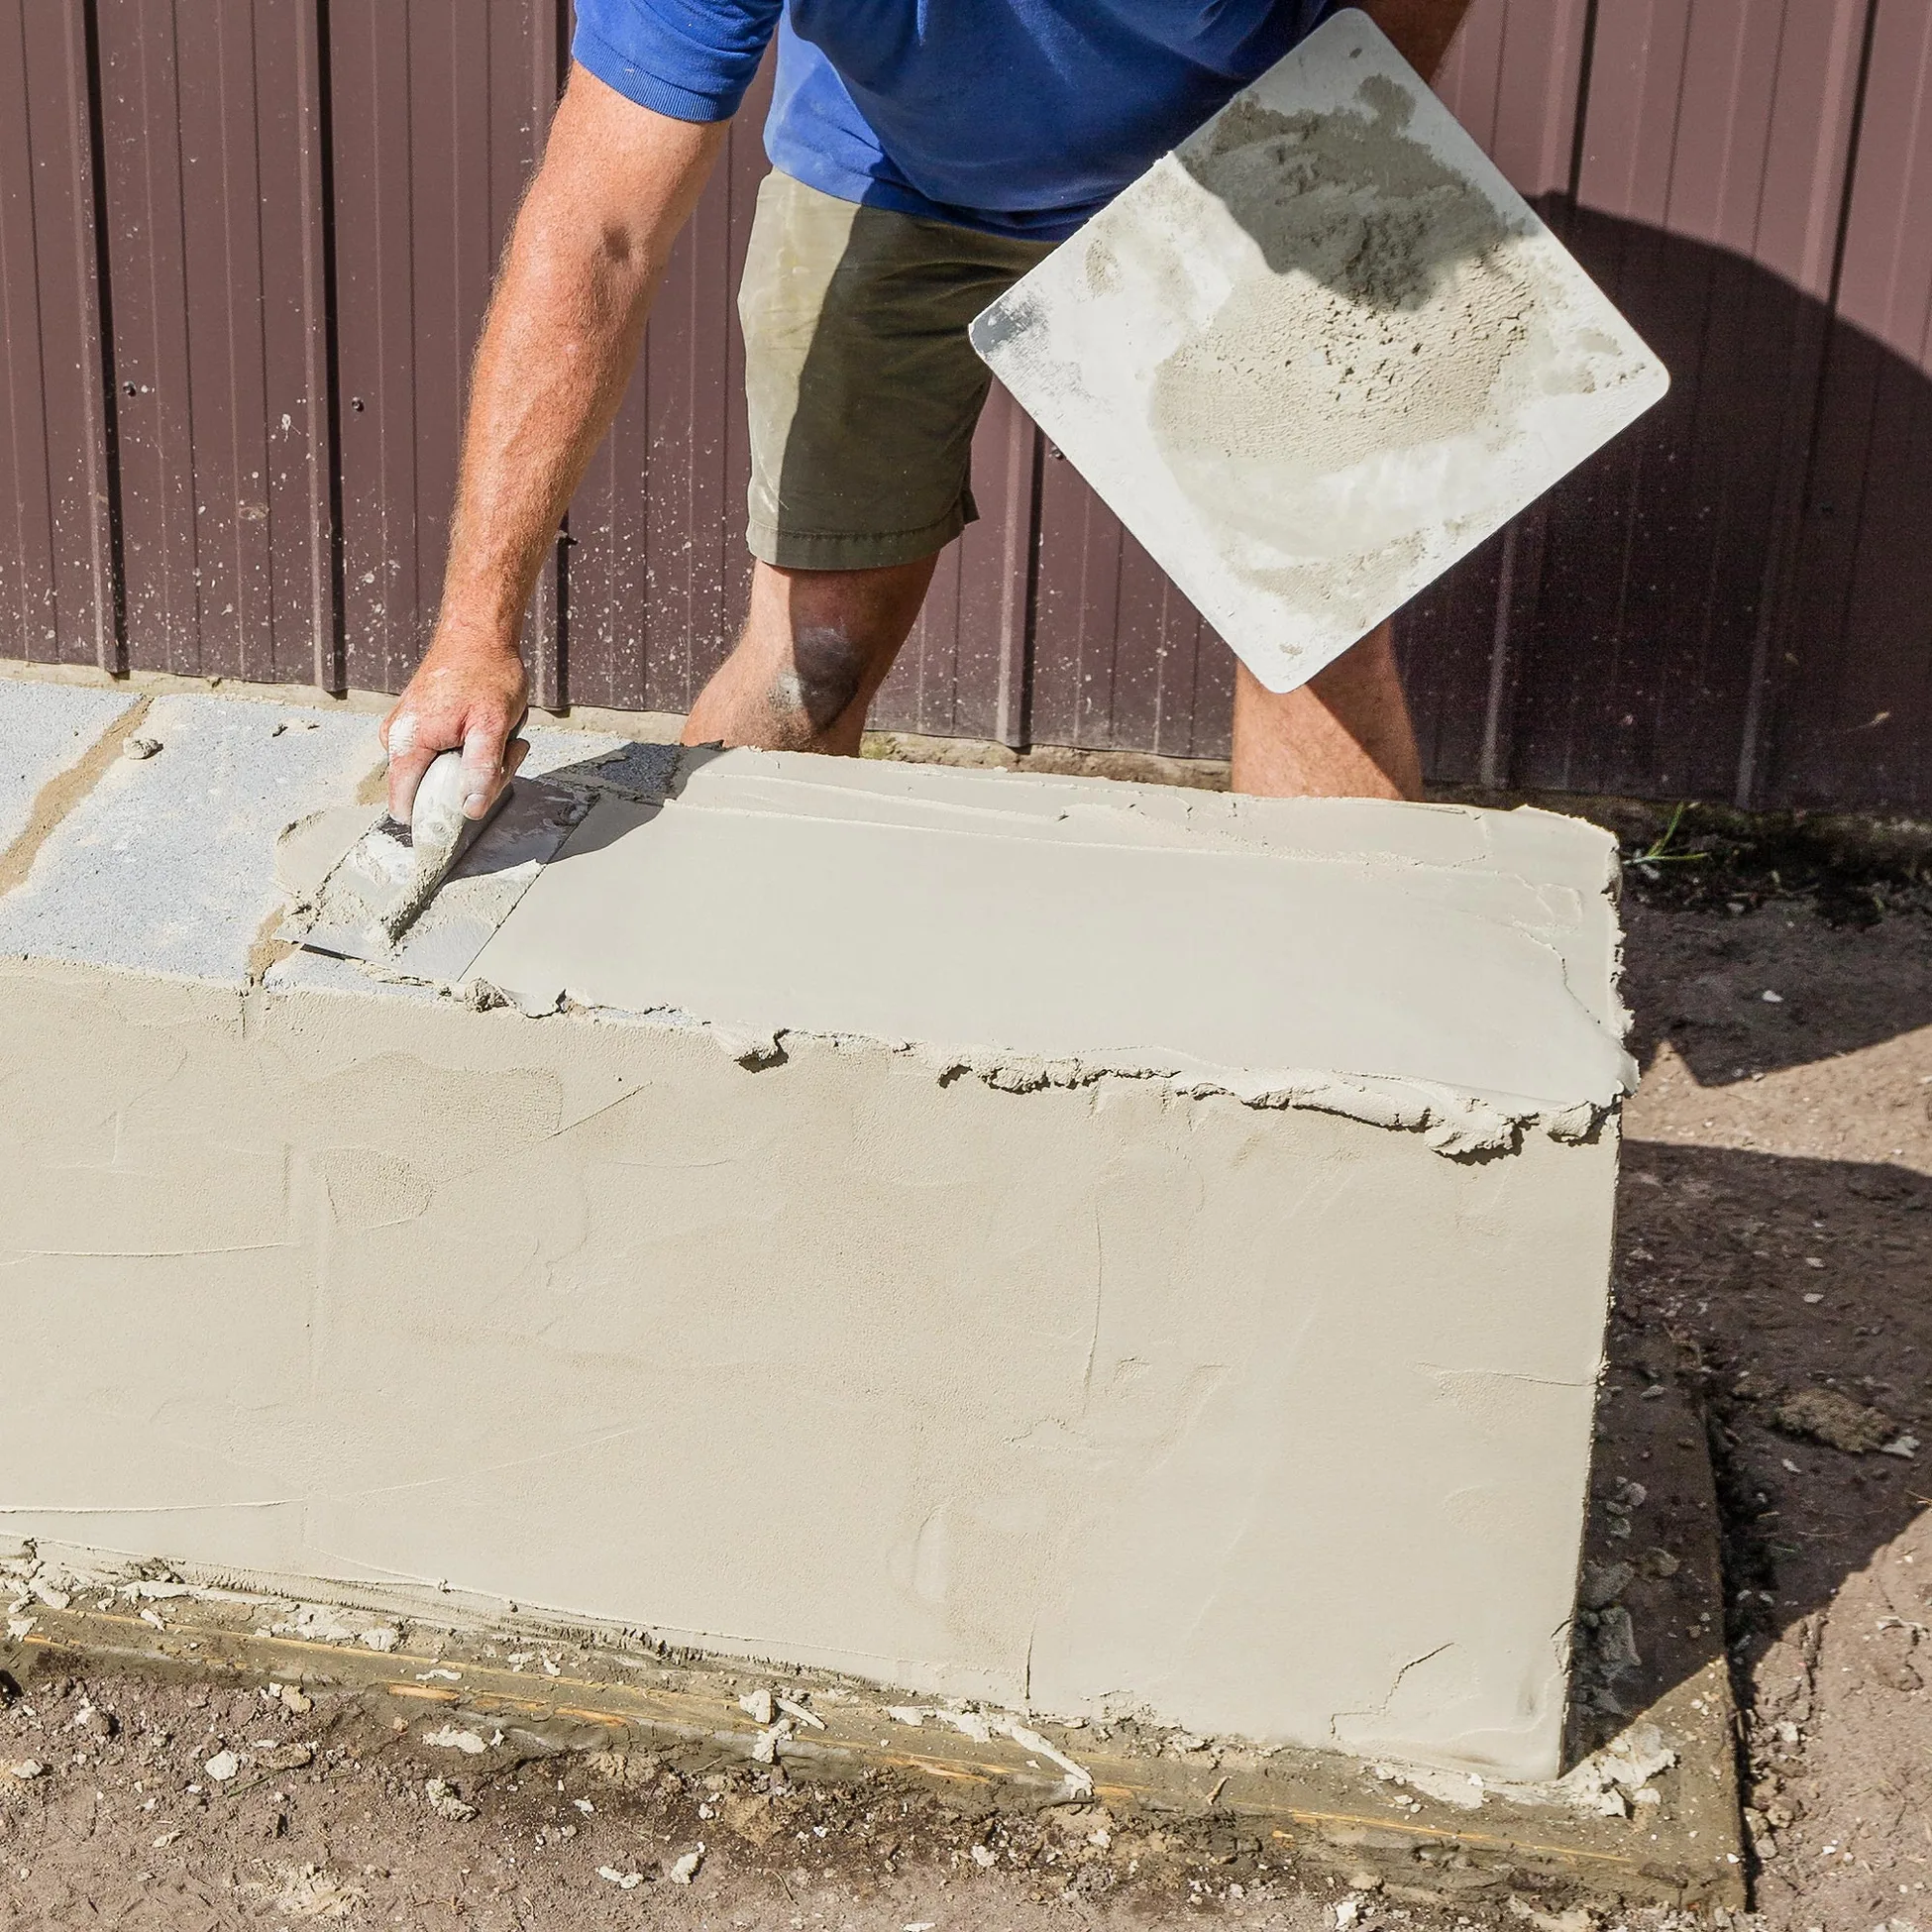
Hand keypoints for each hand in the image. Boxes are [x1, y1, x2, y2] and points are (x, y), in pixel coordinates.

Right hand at [379, 629, 531, 823]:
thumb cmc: (485, 672)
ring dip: (479, 764)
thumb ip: (482, 769)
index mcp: (407, 744)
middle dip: (476, 781)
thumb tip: (471, 809)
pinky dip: (472, 750)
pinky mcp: (418, 727)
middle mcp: (397, 740)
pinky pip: (445, 756)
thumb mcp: (493, 725)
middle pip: (434, 792)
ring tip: (500, 735)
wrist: (478, 633)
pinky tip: (488, 730)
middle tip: (506, 752)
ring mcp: (405, 732)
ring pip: (445, 774)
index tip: (472, 804)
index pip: (404, 805)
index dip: (438, 816)